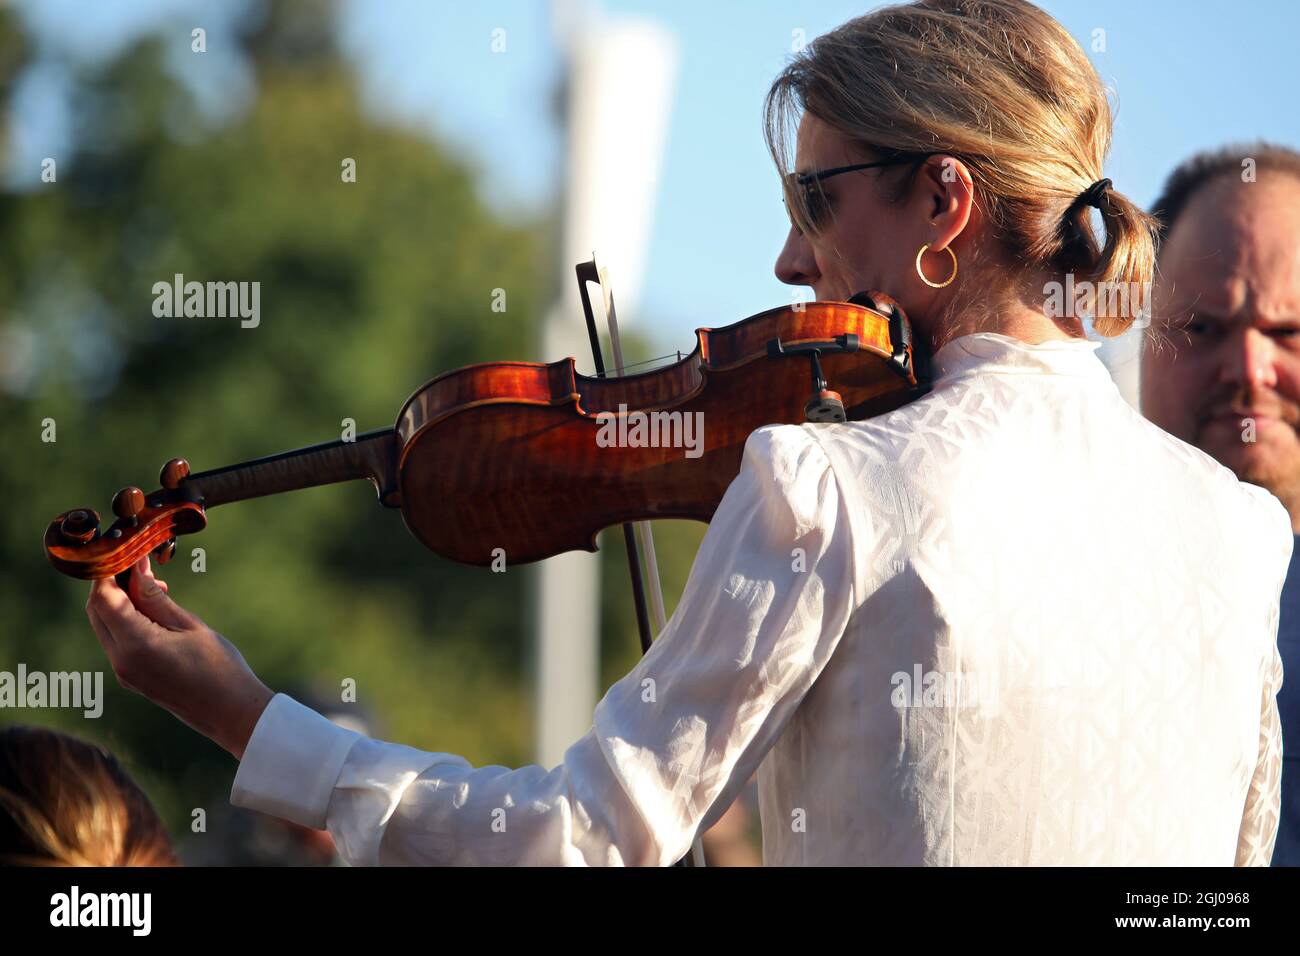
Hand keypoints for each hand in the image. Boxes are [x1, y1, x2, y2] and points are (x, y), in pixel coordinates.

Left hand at [85, 555, 274, 759]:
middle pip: (98, 610)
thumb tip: (135, 568)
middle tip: (145, 564)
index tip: (131, 550)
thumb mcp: (190, 626)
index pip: (104, 597)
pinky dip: (127, 618)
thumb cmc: (220, 667)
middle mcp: (121, 660)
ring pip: (105, 624)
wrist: (231, 713)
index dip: (111, 569)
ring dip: (121, 600)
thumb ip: (156, 599)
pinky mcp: (132, 676)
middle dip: (113, 582)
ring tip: (157, 586)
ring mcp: (124, 671)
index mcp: (136, 645)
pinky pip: (117, 639)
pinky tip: (155, 610)